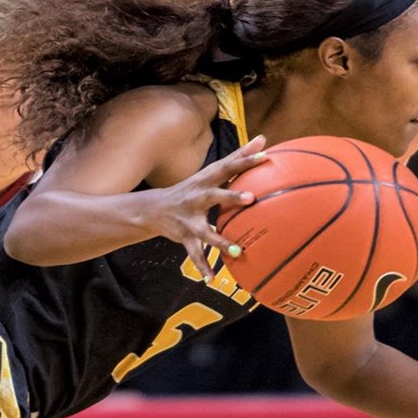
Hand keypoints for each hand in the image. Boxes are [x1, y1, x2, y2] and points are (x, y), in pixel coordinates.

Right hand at [147, 135, 265, 273]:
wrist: (152, 208)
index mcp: (205, 180)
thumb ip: (237, 156)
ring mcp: (189, 219)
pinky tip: (212, 279)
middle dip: (231, 197)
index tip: (265, 155)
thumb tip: (263, 138)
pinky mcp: (184, 236)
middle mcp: (196, 197)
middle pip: (214, 195)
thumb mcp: (210, 171)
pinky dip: (203, 266)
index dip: (245, 160)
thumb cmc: (191, 188)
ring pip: (205, 231)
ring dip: (220, 241)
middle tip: (251, 198)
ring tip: (237, 251)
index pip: (227, 167)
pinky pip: (195, 254)